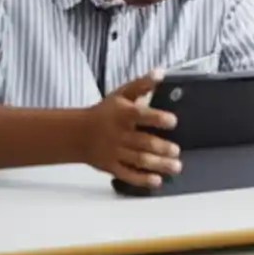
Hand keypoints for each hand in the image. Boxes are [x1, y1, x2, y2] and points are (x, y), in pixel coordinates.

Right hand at [79, 72, 181, 188]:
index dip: (157, 118)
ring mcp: (114, 152)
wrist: (77, 133)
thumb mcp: (122, 94)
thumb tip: (161, 73)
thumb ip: (142, 85)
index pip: (140, 115)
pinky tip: (157, 182)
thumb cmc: (105, 112)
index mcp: (123, 115)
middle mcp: (119, 134)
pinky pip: (127, 174)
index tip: (173, 122)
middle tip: (176, 150)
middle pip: (142, 142)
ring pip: (138, 159)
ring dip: (158, 164)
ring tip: (176, 167)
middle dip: (161, 148)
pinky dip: (141, 179)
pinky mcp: (111, 166)